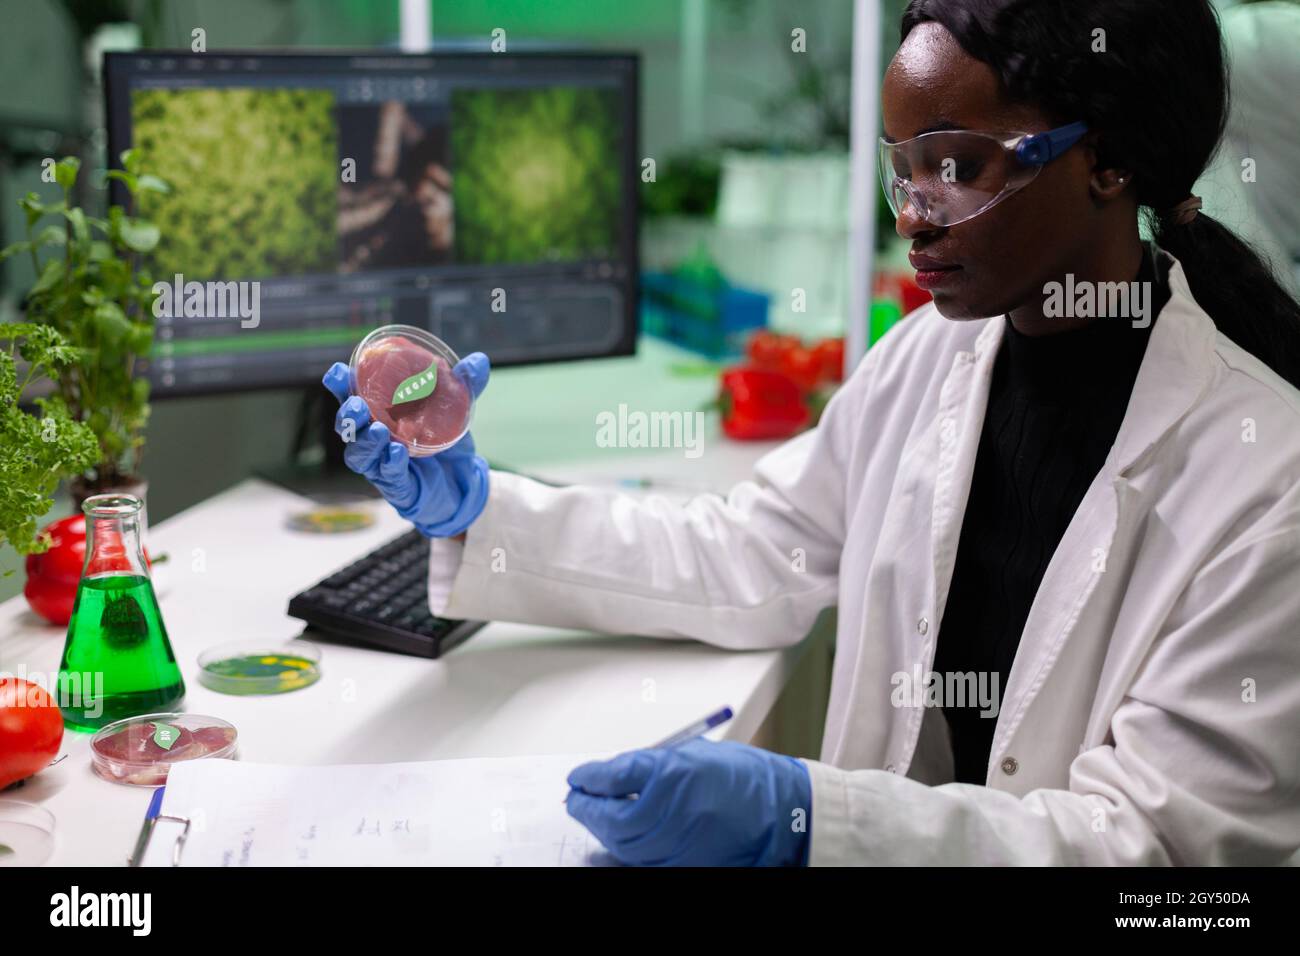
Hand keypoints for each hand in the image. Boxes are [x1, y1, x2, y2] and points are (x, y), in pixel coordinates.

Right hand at [321, 353, 490, 537]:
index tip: (338, 371)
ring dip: (364, 442)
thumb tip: (478, 360)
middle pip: (347, 427)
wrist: (465, 482)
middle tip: (356, 405)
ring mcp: (381, 465)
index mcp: (381, 415)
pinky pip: (387, 475)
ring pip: (359, 455)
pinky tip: (396, 452)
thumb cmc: (448, 443)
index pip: (353, 397)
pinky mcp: (397, 487)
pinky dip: (389, 463)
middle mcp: (374, 440)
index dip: (341, 385)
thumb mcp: (459, 411)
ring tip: (377, 430)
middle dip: (346, 414)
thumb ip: (466, 386)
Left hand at [565, 738, 811, 865]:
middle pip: (613, 815)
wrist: (786, 812)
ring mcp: (679, 843)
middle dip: (588, 808)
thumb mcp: (694, 754)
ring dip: (602, 831)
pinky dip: (625, 849)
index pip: (616, 776)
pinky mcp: (685, 865)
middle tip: (576, 799)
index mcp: (676, 772)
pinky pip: (643, 860)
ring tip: (592, 817)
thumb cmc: (745, 778)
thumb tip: (612, 776)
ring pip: (623, 844)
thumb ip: (652, 765)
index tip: (578, 777)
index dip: (591, 776)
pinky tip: (619, 837)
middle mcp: (673, 810)